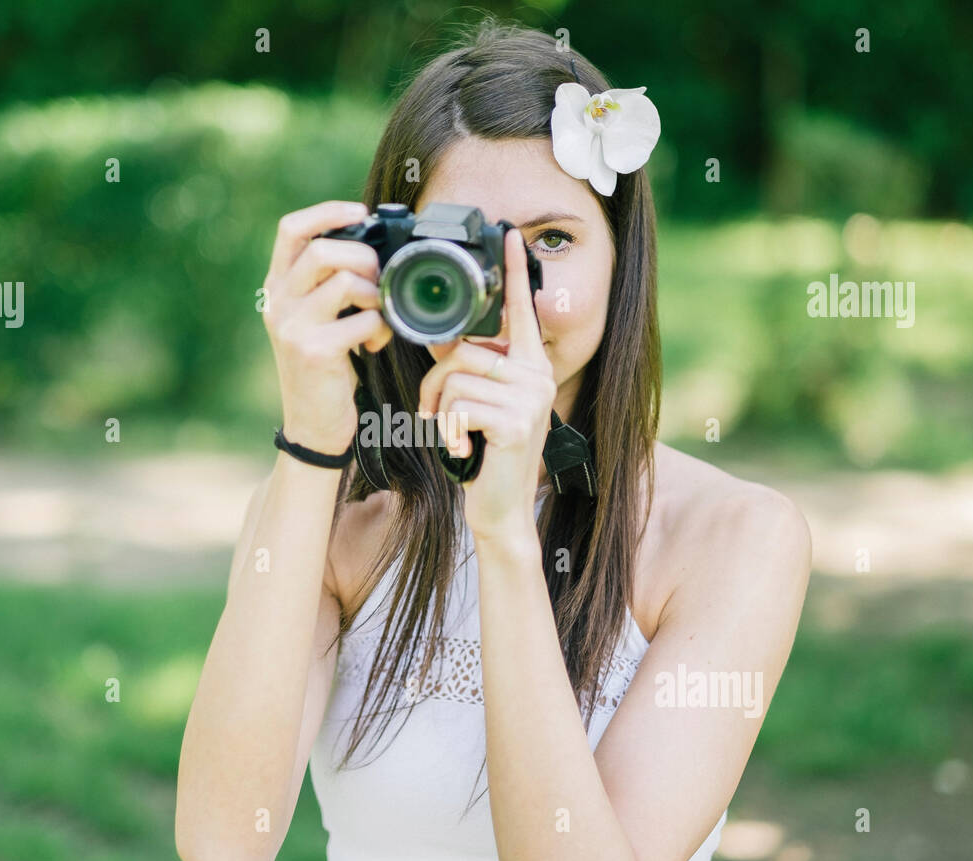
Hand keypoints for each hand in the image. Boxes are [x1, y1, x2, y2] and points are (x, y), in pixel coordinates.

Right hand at [261, 200, 394, 454]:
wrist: (312, 427)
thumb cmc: (324, 370)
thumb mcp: (314, 320)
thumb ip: (327, 285)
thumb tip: (369, 247)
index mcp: (277, 288)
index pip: (291, 229)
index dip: (327, 212)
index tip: (360, 213)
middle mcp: (278, 303)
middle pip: (324, 248)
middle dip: (365, 258)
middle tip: (378, 283)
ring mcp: (292, 327)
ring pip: (345, 279)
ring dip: (375, 295)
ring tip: (377, 318)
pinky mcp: (315, 351)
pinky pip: (363, 319)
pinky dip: (380, 329)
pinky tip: (375, 345)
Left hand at [417, 229, 555, 541]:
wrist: (501, 510)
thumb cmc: (484, 456)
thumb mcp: (479, 407)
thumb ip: (472, 373)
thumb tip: (446, 343)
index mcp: (529, 366)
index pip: (522, 310)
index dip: (513, 273)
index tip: (508, 238)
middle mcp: (537, 375)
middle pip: (464, 351)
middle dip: (435, 385)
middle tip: (435, 416)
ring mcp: (530, 398)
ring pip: (456, 379)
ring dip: (438, 410)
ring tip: (451, 435)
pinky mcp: (516, 422)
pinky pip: (459, 405)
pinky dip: (448, 430)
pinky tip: (462, 449)